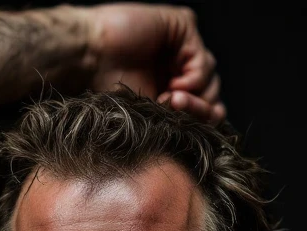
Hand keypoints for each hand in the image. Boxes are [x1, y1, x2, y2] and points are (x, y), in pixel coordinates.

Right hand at [83, 3, 224, 122]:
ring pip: (211, 75)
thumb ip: (181, 117)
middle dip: (200, 109)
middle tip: (175, 112)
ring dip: (195, 96)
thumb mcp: (150, 113)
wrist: (90, 60)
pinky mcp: (183, 26)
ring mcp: (182, 44)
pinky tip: (174, 84)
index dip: (201, 119)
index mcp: (170, 83)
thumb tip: (215, 119)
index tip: (182, 128)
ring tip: (169, 99)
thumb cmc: (108, 87)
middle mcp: (178, 63)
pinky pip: (203, 58)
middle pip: (212, 90)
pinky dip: (194, 78)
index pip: (205, 102)